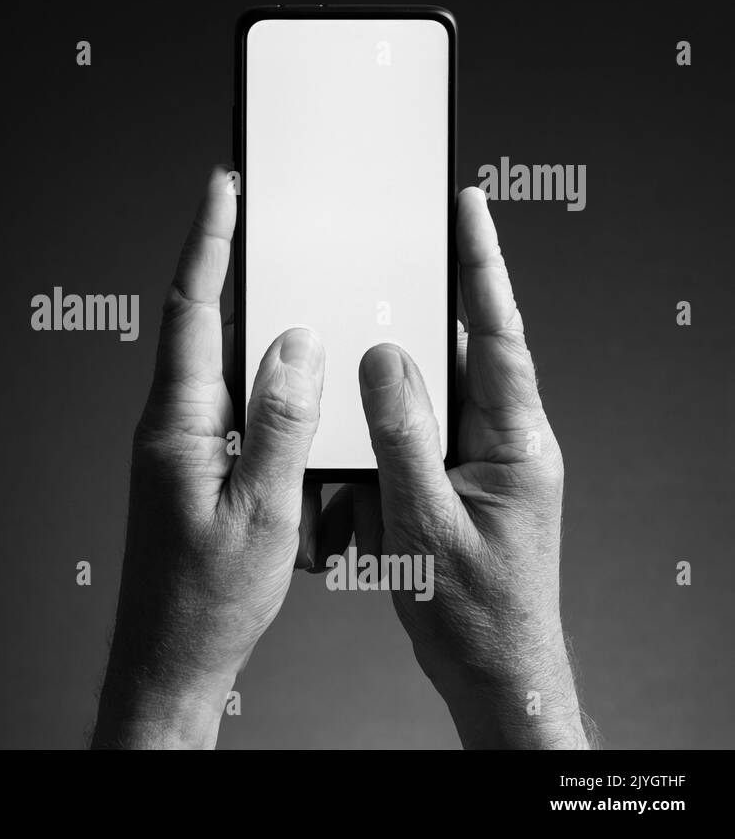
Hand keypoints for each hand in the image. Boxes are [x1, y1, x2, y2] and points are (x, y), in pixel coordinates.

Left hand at [92, 168, 325, 748]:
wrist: (170, 656)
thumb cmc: (207, 599)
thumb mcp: (262, 511)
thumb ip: (281, 424)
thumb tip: (297, 345)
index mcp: (179, 424)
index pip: (192, 312)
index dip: (209, 242)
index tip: (224, 187)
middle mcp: (169, 424)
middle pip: (197, 322)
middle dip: (223, 259)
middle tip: (252, 206)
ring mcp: (177, 444)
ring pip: (211, 360)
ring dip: (241, 315)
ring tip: (278, 275)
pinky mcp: (190, 465)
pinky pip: (224, 399)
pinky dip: (253, 373)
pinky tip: (282, 372)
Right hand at [325, 186, 589, 747]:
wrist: (493, 672)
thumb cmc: (472, 612)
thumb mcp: (426, 522)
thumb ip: (404, 436)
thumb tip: (386, 358)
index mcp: (517, 445)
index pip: (500, 337)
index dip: (483, 268)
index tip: (469, 209)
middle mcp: (509, 443)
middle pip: (474, 348)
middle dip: (443, 294)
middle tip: (415, 236)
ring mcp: (487, 461)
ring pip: (443, 389)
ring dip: (408, 364)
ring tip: (377, 329)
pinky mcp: (463, 480)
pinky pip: (424, 429)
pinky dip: (393, 414)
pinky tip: (364, 415)